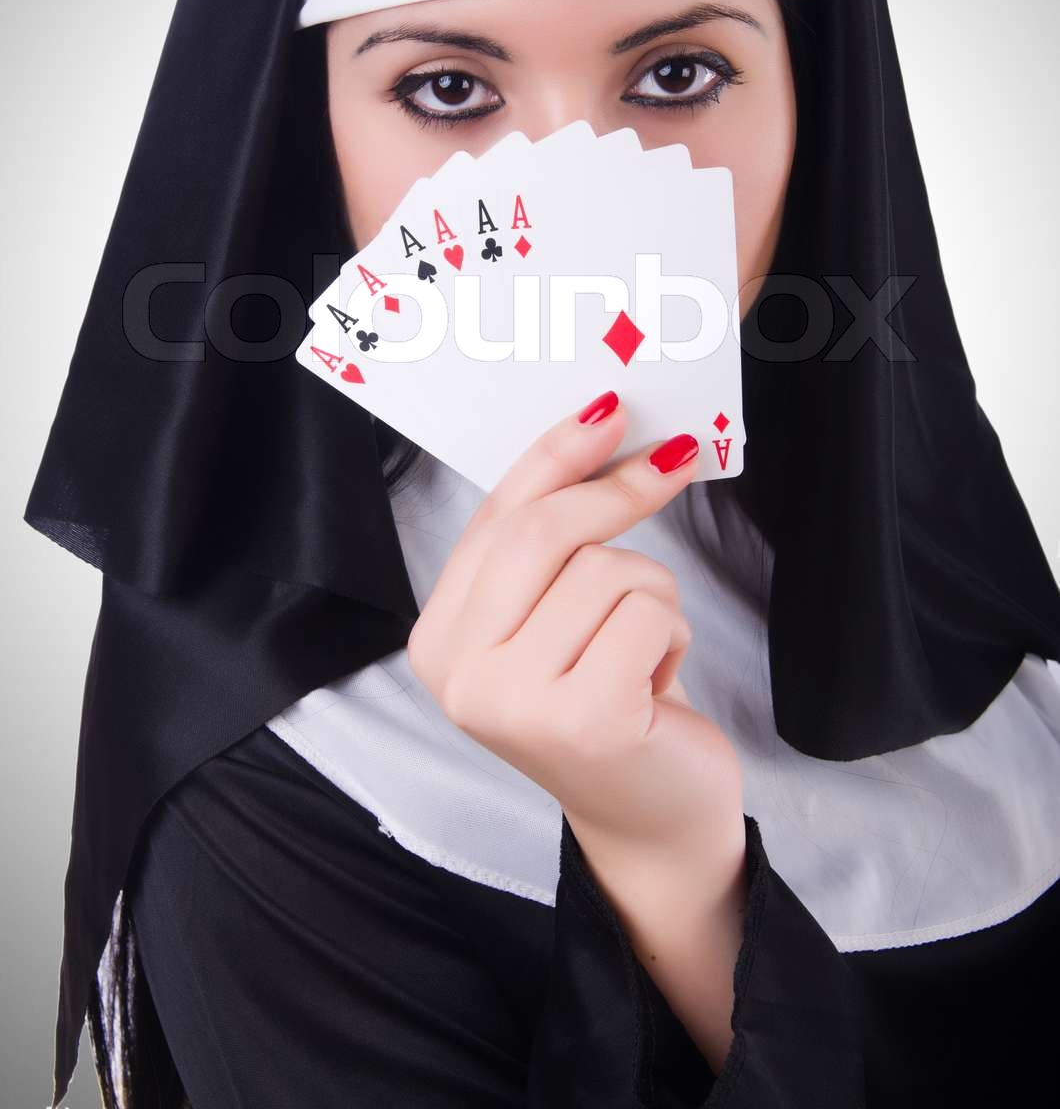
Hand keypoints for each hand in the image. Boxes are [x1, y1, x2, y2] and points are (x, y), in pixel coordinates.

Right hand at [406, 391, 744, 865]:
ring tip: (640, 651)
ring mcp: (513, 703)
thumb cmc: (610, 696)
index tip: (610, 410)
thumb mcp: (562, 612)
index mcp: (439, 638)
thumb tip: (600, 421)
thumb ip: (554, 533)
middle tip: (676, 461)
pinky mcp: (582, 721)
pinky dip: (672, 635)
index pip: (496, 519)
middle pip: (542, 533)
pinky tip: (654, 684)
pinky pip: (648, 614)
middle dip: (618, 491)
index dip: (557, 455)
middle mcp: (459, 674)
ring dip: (651, 597)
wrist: (652, 818)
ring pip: (605, 571)